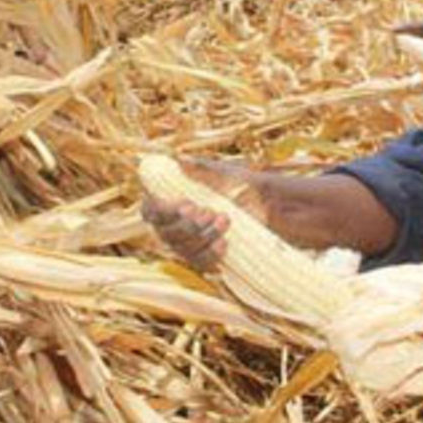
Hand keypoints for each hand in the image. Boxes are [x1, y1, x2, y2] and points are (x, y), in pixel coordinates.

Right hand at [140, 158, 266, 270]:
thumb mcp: (224, 173)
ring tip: (225, 220)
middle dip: (187, 225)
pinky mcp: (207, 258)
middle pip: (165, 234)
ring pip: (182, 249)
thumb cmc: (245, 185)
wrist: (273, 208)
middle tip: (208, 212)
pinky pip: (199, 263)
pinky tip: (224, 244)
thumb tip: (178, 158)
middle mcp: (177, 224)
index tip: (184, 203)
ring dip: (201, 236)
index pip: (150, 211)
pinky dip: (210, 254)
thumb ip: (200, 167)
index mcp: (174, 200)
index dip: (159, 211)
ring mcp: (191, 244)